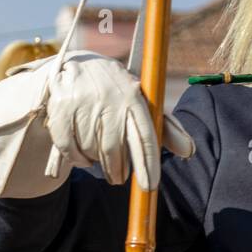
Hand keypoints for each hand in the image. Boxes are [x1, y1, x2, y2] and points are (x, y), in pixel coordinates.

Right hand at [42, 53, 193, 190]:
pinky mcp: (62, 106)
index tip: (149, 186)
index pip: (145, 136)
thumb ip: (167, 128)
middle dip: (117, 170)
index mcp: (135, 98)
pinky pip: (68, 146)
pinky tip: (82, 159)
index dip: (147, 164)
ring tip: (100, 159)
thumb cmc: (121, 94)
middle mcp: (111, 97)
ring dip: (96, 162)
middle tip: (119, 179)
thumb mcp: (144, 105)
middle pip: (115, 148)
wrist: (82, 65)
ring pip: (91, 149)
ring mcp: (85, 100)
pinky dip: (76, 158)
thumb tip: (189, 151)